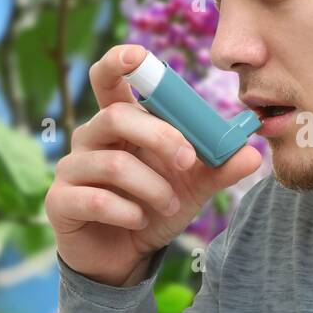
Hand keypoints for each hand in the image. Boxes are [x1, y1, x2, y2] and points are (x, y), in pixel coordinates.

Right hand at [45, 44, 262, 285]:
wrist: (124, 257)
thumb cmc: (154, 209)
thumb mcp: (192, 187)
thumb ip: (218, 169)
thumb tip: (252, 153)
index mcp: (120, 122)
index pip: (109, 79)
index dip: (119, 62)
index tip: (138, 54)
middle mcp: (90, 137)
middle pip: (116, 116)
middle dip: (160, 137)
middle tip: (188, 161)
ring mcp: (71, 168)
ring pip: (113, 163)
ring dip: (153, 187)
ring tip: (170, 206)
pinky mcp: (60, 201)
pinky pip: (95, 199)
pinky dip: (128, 212)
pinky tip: (139, 222)